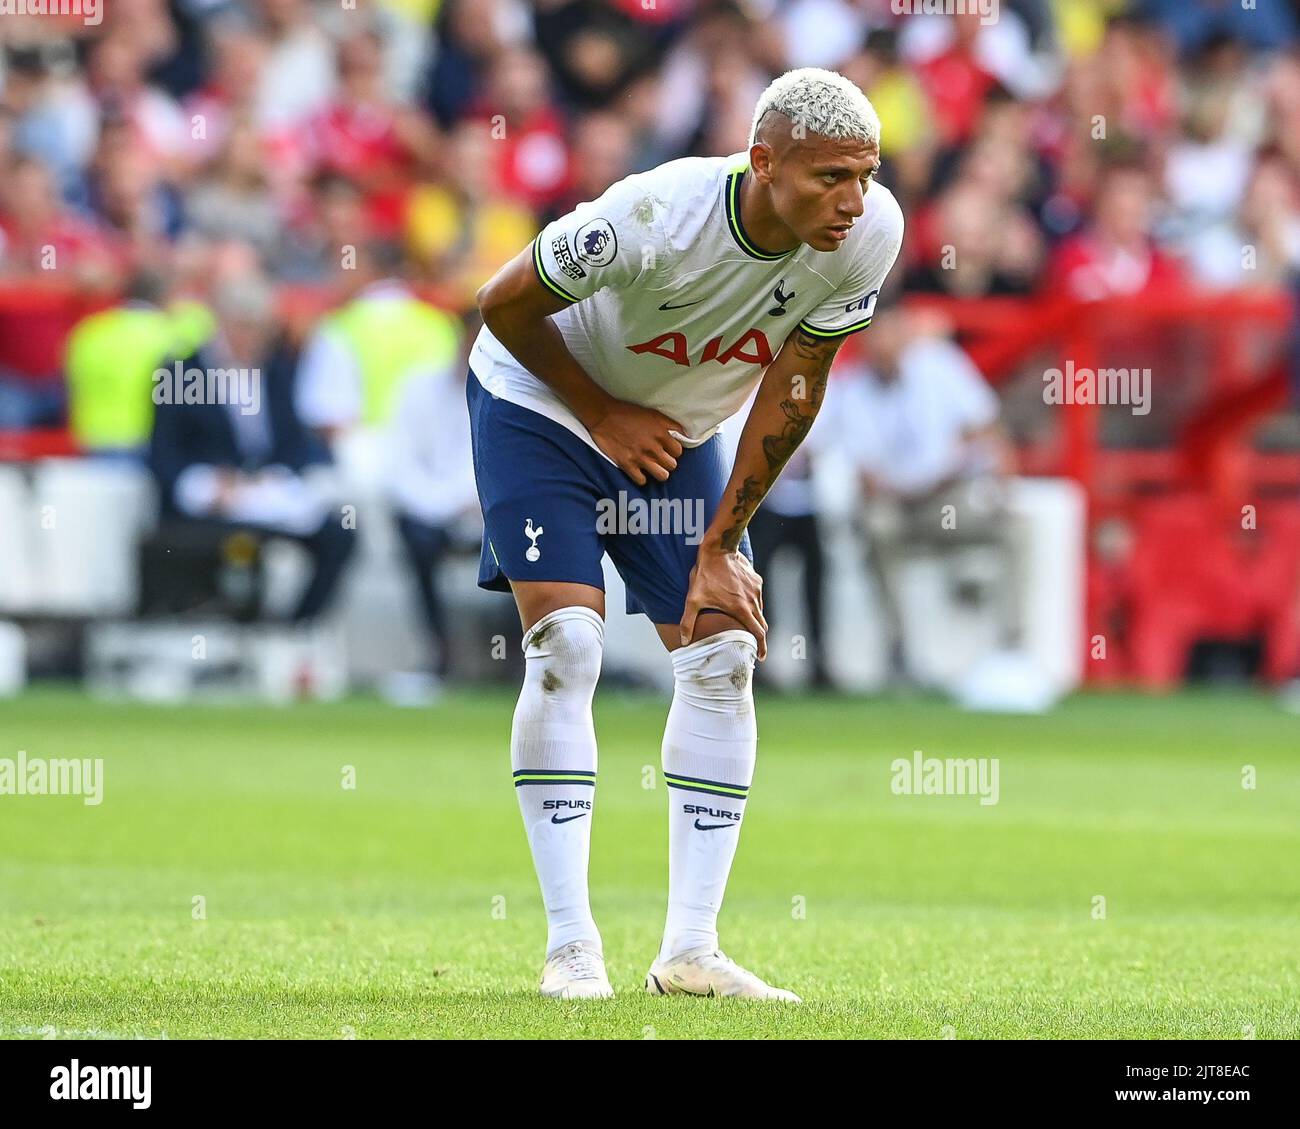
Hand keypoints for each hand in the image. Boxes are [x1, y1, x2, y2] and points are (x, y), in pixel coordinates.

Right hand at [589, 400, 684, 484]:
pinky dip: (642, 478)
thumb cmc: (628, 413)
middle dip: (668, 462)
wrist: (603, 415)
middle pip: (672, 465)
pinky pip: (642, 481)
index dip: (674, 451)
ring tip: (653, 467)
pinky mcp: (627, 464)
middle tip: (660, 459)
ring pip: (662, 475)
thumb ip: (669, 424)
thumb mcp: (652, 413)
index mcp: (660, 433)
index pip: (678, 451)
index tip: (667, 450)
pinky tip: (639, 471)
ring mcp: (640, 457)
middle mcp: (652, 447)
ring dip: (659, 472)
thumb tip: (683, 434)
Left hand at [680, 541, 767, 659]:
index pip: (757, 633)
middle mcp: (752, 601)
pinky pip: (757, 596)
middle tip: (753, 644)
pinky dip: (753, 603)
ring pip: (760, 610)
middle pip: (762, 624)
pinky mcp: (756, 580)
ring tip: (743, 621)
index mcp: (741, 609)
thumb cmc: (705, 574)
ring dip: (755, 618)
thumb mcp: (693, 599)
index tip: (760, 656)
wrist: (719, 548)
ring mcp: (756, 590)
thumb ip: (688, 622)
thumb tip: (683, 642)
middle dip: (759, 636)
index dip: (761, 647)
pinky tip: (741, 600)